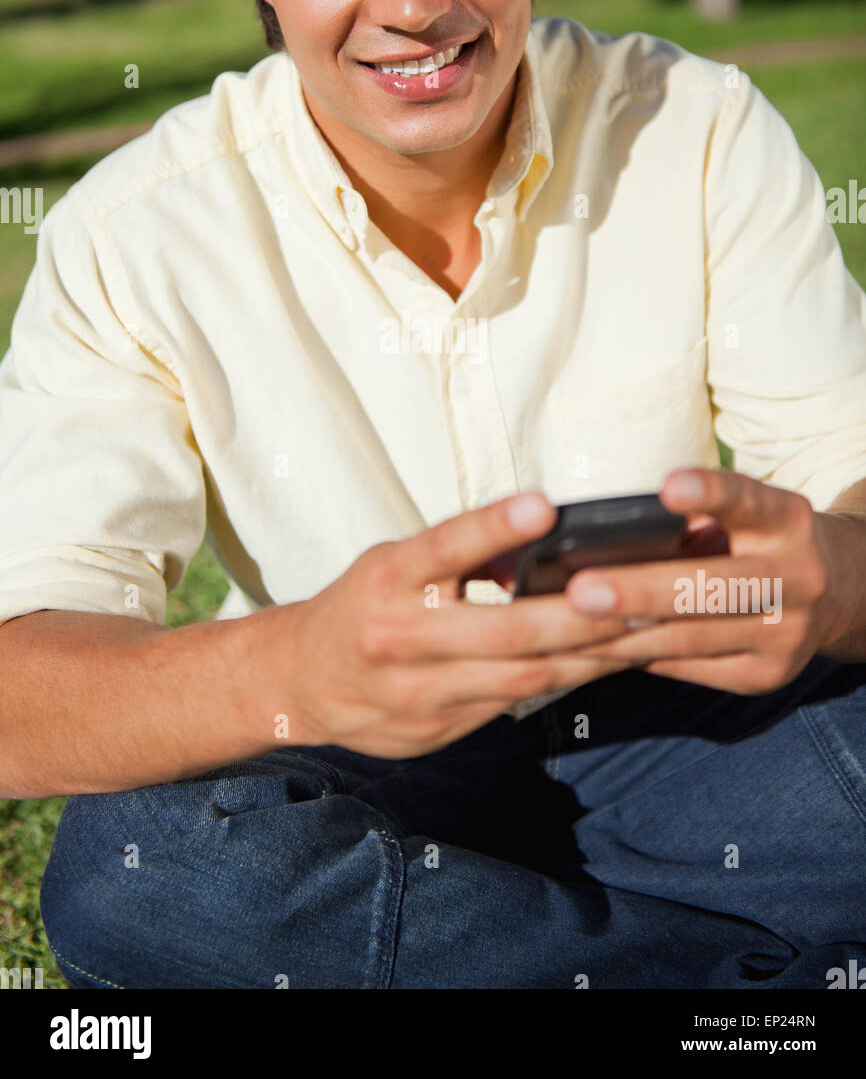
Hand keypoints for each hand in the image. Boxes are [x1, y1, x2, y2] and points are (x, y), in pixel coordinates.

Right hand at [270, 493, 640, 758]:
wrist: (298, 683)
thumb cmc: (364, 605)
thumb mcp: (395, 564)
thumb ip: (458, 557)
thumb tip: (543, 536)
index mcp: (387, 580)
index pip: (443, 547)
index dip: (493, 527)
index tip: (543, 505)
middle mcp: (399, 636)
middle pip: (504, 629)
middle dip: (580, 615)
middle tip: (642, 593)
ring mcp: (418, 691)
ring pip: (521, 676)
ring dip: (590, 654)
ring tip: (648, 630)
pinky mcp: (436, 729)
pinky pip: (515, 705)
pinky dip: (565, 680)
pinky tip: (607, 663)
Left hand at [565, 467, 838, 694]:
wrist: (836, 595)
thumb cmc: (753, 542)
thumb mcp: (740, 518)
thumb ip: (687, 523)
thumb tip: (594, 540)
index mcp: (787, 522)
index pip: (748, 501)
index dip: (709, 494)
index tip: (668, 489)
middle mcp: (798, 577)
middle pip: (712, 586)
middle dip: (640, 590)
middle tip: (579, 591)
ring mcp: (787, 633)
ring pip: (693, 637)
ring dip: (623, 635)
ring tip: (567, 630)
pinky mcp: (767, 675)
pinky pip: (689, 668)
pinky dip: (637, 658)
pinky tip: (592, 653)